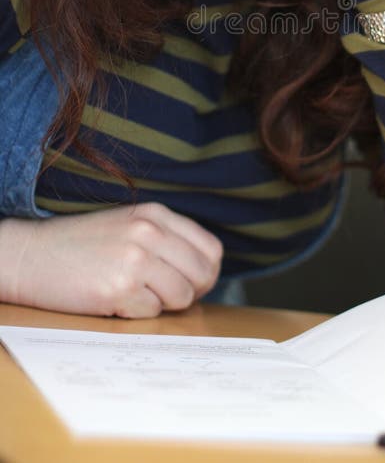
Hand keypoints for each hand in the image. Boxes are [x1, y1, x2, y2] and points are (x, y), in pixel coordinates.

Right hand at [0, 203, 222, 317]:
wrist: (32, 256)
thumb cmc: (82, 245)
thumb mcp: (130, 224)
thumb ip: (166, 239)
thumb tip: (205, 272)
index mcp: (156, 213)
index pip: (211, 248)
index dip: (207, 272)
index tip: (193, 283)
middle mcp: (150, 232)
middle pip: (202, 274)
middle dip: (191, 292)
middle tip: (165, 295)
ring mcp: (135, 259)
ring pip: (182, 296)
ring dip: (163, 303)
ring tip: (136, 293)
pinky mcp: (119, 288)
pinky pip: (152, 312)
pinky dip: (138, 313)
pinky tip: (116, 299)